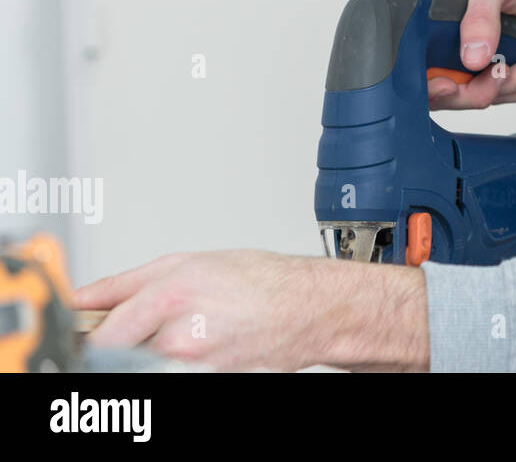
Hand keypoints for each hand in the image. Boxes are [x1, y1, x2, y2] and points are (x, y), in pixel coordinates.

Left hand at [72, 250, 428, 371]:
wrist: (308, 309)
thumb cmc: (261, 281)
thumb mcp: (188, 262)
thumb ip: (125, 282)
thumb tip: (83, 296)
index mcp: (171, 296)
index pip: (101, 334)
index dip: (84, 336)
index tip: (80, 333)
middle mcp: (179, 338)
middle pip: (117, 354)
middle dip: (119, 340)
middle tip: (132, 326)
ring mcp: (192, 365)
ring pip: (143, 362)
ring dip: (147, 348)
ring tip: (176, 326)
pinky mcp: (203, 381)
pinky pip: (170, 369)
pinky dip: (171, 356)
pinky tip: (194, 337)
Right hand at [388, 0, 515, 109]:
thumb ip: (480, 14)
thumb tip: (473, 57)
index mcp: (410, 14)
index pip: (398, 58)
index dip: (419, 82)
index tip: (448, 85)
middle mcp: (424, 44)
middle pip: (433, 89)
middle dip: (473, 91)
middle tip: (503, 73)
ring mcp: (450, 64)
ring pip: (470, 96)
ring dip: (510, 85)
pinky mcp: (477, 76)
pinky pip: (497, 94)